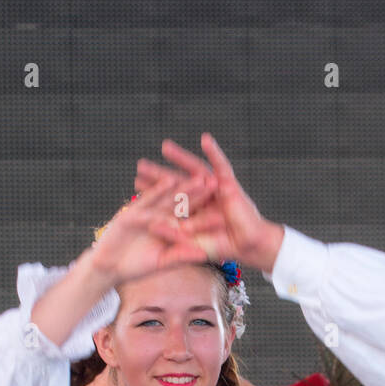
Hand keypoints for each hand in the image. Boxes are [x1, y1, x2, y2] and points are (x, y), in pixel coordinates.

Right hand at [85, 172, 206, 285]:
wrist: (109, 267)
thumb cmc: (135, 268)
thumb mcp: (162, 262)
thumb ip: (181, 256)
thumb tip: (203, 255)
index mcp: (171, 230)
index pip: (192, 221)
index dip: (207, 215)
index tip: (224, 213)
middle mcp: (161, 218)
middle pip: (183, 205)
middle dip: (198, 195)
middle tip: (215, 185)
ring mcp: (147, 212)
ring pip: (167, 199)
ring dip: (182, 188)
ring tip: (198, 178)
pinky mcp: (134, 209)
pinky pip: (148, 199)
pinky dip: (157, 191)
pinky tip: (168, 182)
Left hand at [134, 134, 284, 270]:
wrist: (248, 247)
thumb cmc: (223, 247)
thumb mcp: (193, 242)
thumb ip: (174, 235)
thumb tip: (152, 225)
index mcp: (194, 210)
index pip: (170, 198)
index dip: (154, 191)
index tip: (136, 184)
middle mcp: (203, 197)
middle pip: (178, 182)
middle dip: (160, 174)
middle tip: (140, 166)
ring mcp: (216, 189)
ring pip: (195, 169)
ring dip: (181, 157)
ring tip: (164, 146)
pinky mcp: (229, 184)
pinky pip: (221, 165)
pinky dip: (214, 152)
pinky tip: (205, 138)